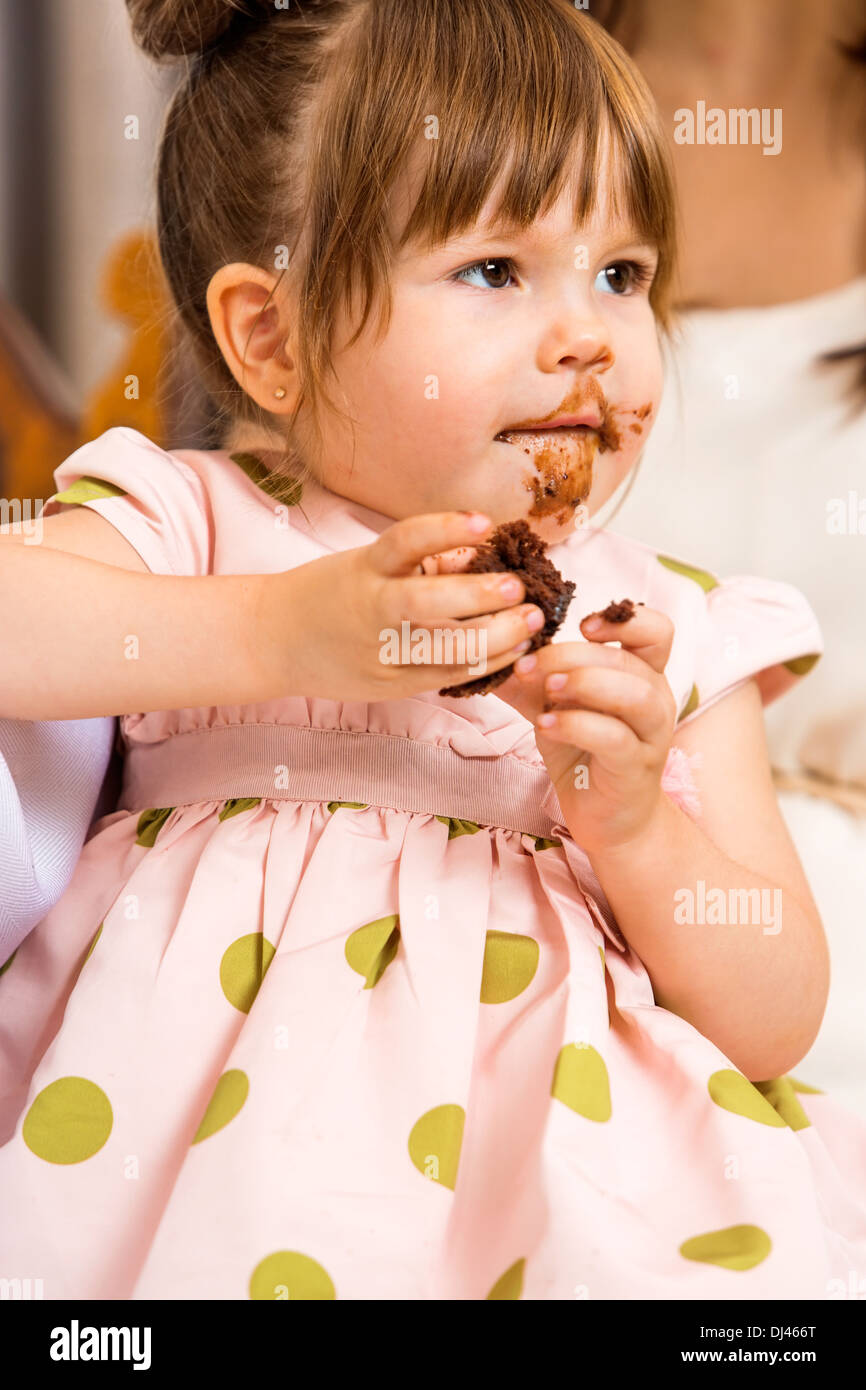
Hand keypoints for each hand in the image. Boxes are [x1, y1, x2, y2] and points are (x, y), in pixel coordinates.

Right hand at [260, 511, 546, 701]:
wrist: (273, 642)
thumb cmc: (327, 594)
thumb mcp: (362, 565)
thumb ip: (414, 564)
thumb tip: (480, 555)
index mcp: (364, 568)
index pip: (404, 541)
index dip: (445, 528)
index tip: (485, 522)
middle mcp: (370, 609)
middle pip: (426, 603)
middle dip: (478, 596)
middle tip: (519, 588)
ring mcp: (380, 652)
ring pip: (444, 649)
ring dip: (496, 637)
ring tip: (532, 623)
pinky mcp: (390, 685)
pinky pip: (446, 677)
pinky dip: (485, 665)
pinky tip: (515, 652)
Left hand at [495, 604, 677, 857]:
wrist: (607, 819)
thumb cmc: (584, 755)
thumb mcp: (553, 706)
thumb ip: (529, 678)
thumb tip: (486, 648)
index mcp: (642, 675)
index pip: (655, 630)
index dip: (623, 620)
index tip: (581, 626)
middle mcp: (655, 699)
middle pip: (626, 658)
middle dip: (571, 654)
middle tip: (528, 664)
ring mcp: (651, 735)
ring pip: (632, 693)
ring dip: (584, 683)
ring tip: (546, 690)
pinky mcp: (636, 768)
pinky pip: (614, 737)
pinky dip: (577, 725)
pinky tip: (546, 725)